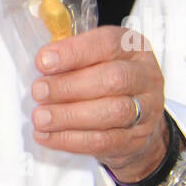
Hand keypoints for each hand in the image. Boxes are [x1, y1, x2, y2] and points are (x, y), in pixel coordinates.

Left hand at [31, 26, 168, 181]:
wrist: (139, 123)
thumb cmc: (108, 83)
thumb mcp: (95, 61)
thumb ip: (71, 59)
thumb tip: (41, 65)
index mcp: (133, 48)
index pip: (107, 44)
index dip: (73, 52)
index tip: (43, 62)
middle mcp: (145, 76)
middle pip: (113, 79)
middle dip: (69, 86)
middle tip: (39, 92)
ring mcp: (146, 109)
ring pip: (111, 112)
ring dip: (69, 116)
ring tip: (41, 118)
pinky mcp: (135, 139)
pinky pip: (104, 141)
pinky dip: (71, 139)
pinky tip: (47, 136)